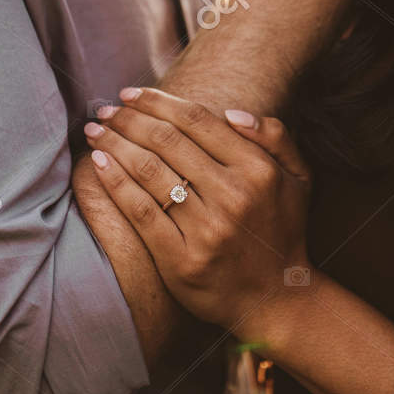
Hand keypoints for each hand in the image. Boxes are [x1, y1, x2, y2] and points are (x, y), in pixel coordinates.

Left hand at [83, 87, 311, 337]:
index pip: (196, 121)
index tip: (131, 94)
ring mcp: (206, 229)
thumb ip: (274, 137)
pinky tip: (100, 164)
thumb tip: (231, 112)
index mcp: (257, 170)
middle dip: (129, 119)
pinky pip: (141, 211)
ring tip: (95, 131)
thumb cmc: (282, 232)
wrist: (276, 299)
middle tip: (105, 110)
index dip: (158, 102)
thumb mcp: (298, 179)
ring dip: (116, 144)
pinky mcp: (181, 259)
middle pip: (167, 141)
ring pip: (150, 171)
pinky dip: (116, 183)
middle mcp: (233, 195)